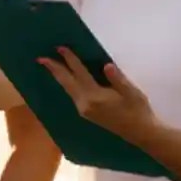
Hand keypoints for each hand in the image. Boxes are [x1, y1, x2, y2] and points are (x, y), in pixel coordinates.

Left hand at [39, 47, 155, 142]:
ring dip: (58, 76)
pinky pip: (72, 94)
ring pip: (68, 89)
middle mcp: (84, 103)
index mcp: (95, 97)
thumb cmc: (138, 110)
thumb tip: (106, 65)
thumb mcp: (131, 92)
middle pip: (66, 82)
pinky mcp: (86, 112)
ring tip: (50, 65)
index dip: (70, 59)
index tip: (60, 48)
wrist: (140, 133)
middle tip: (40, 58)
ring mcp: (84, 109)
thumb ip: (117, 79)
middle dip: (54, 69)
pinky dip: (67, 83)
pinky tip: (66, 79)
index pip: (79, 73)